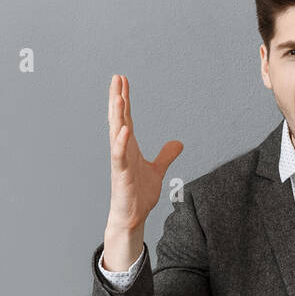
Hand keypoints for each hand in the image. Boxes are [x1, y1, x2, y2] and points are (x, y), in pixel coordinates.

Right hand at [105, 75, 182, 232]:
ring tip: (117, 96)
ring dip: (116, 115)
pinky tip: (124, 129)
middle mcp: (122, 150)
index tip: (123, 80)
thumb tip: (178, 143)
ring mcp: (120, 161)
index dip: (125, 99)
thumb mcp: (157, 170)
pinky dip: (121, 142)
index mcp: (129, 147)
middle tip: (116, 78)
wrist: (132, 217)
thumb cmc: (139, 194)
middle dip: (117, 98)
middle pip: (118, 119)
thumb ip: (166, 156)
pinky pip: (120, 156)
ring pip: (116, 133)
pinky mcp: (121, 174)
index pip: (126, 117)